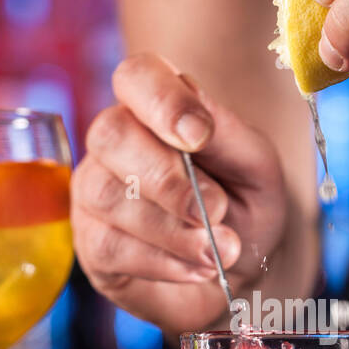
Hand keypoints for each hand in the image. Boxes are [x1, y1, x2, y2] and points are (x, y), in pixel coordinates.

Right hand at [71, 53, 289, 332]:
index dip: (161, 100)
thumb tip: (194, 126)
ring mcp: (95, 192)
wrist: (240, 272)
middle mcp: (116, 142)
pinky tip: (197, 268)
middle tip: (215, 211)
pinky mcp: (92, 244)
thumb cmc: (244, 208)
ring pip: (107, 196)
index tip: (198, 136)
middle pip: (110, 135)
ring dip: (172, 229)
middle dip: (167, 179)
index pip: (136, 76)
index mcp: (157, 108)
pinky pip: (109, 246)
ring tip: (217, 250)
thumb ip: (229, 138)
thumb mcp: (257, 170)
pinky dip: (163, 262)